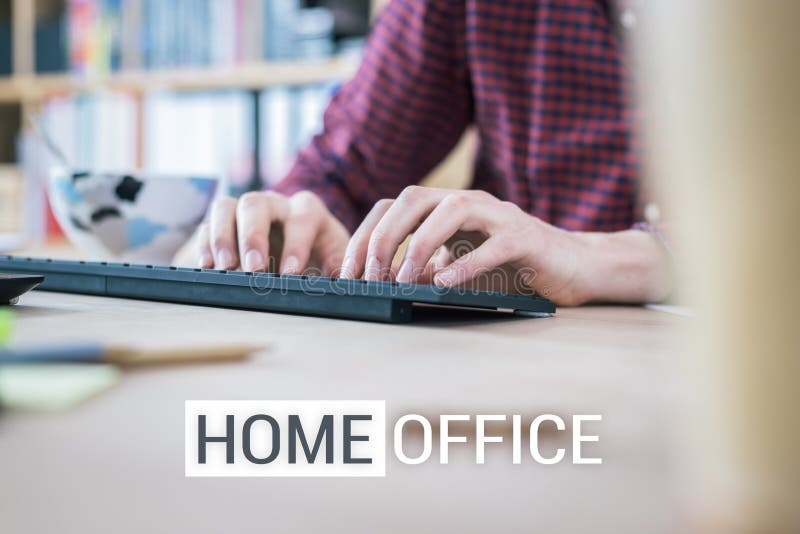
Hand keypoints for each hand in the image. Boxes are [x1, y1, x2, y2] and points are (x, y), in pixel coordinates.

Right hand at [194, 190, 349, 274]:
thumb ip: (339, 274)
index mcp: (308, 212)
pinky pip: (206, 224)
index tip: (290, 274)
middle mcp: (275, 204)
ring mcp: (244, 211)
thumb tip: (344, 290)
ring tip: (225, 268)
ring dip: (224, 236)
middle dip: (253, 236)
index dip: (296, 244)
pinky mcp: (221, 225)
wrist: (294, 261)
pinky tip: (206, 268)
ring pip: (227, 206)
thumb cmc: (319, 262)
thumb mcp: (334, 265)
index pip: (303, 216)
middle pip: (257, 203)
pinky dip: (205, 245)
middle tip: (254, 269)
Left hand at [338, 186, 672, 304]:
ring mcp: (499, 216)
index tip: (348, 273)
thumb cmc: (513, 267)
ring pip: (451, 212)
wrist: (574, 266)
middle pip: (413, 200)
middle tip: (370, 277)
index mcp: (447, 207)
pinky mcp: (526, 238)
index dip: (366, 235)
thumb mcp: (460, 264)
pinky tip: (445, 283)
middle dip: (383, 237)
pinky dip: (466, 263)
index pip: (393, 206)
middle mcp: (469, 202)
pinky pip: (492, 245)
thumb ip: (427, 266)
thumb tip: (383, 283)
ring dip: (419, 246)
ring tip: (403, 280)